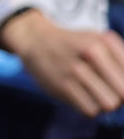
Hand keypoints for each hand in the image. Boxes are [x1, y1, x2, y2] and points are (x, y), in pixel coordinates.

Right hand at [3, 11, 123, 116]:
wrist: (36, 41)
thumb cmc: (76, 46)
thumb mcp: (100, 42)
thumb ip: (122, 61)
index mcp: (106, 40)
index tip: (114, 80)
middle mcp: (92, 51)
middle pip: (123, 92)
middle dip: (120, 96)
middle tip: (109, 90)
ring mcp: (75, 68)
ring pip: (109, 104)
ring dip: (105, 103)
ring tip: (96, 94)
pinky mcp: (62, 85)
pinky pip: (90, 110)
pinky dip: (90, 108)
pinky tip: (82, 96)